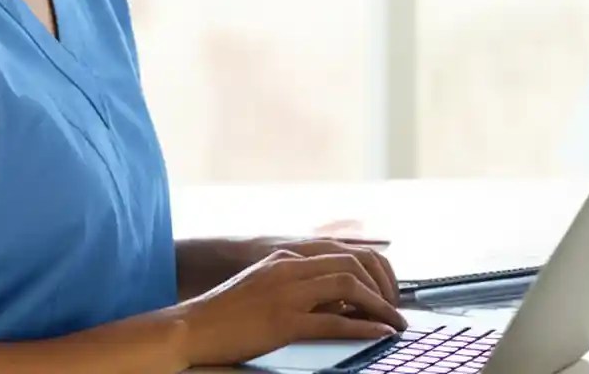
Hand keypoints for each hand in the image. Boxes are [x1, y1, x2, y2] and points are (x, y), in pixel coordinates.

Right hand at [176, 250, 408, 367]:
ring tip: (395, 322)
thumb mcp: (263, 286)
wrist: (193, 327)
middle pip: (351, 265)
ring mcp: (287, 294)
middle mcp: (289, 269)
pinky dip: (363, 327)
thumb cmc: (225, 313)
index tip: (384, 291)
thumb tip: (335, 300)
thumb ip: (296, 286)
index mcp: (285, 259)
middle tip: (394, 307)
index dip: (370, 271)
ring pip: (348, 287)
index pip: (341, 254)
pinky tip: (379, 334)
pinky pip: (334, 321)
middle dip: (380, 286)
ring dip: (379, 305)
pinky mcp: (284, 322)